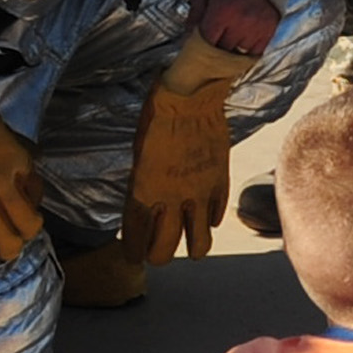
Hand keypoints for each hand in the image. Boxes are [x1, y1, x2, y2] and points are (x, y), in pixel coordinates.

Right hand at [0, 79, 43, 262]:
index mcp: (13, 156)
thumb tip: (37, 154)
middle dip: (28, 229)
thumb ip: (16, 143)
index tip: (30, 201)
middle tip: (25, 231)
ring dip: (9, 245)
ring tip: (9, 247)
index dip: (35, 199)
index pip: (36, 188)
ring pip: (3, 236)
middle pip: (25, 219)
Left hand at [123, 32, 253, 263]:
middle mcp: (172, 198)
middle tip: (156, 256)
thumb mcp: (138, 152)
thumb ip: (143, 182)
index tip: (132, 258)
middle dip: (158, 257)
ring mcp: (199, 193)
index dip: (133, 251)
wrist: (191, 95)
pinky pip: (216, 214)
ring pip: (198, 241)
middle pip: (165, 247)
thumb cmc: (157, 117)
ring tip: (191, 251)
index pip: (136, 235)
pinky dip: (211, 222)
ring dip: (192, 250)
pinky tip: (208, 223)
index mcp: (145, 189)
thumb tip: (145, 202)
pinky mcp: (220, 183)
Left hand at [188, 0, 279, 58]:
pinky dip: (247, 52)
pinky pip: (255, 52)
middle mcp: (241, 21)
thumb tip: (189, 35)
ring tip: (226, 43)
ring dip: (231, 51)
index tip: (197, 46)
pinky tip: (240, 45)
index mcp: (222, 9)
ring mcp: (257, 27)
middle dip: (214, 48)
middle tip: (210, 46)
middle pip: (222, 50)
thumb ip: (196, 12)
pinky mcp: (269, 29)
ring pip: (239, 54)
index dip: (199, 45)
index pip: (207, 41)